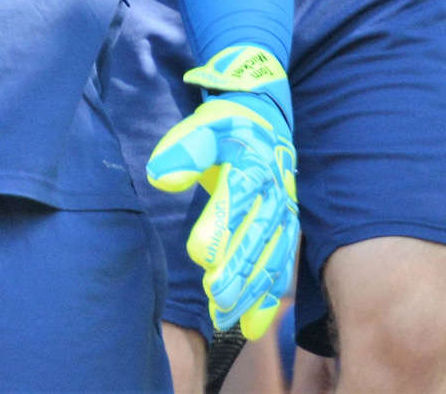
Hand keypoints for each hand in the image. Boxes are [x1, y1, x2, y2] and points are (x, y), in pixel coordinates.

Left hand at [146, 46, 298, 340]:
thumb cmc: (227, 124)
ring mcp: (282, 215)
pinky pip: (280, 268)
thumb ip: (184, 149)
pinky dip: (268, 299)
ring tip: (225, 317)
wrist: (265, 119)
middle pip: (255, 237)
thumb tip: (161, 176)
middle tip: (214, 295)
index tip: (199, 253)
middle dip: (236, 269)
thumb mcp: (204, 125)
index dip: (220, 227)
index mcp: (252, 165)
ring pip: (270, 259)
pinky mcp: (284, 232)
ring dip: (251, 290)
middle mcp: (272, 194)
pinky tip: (249, 326)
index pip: (237, 199)